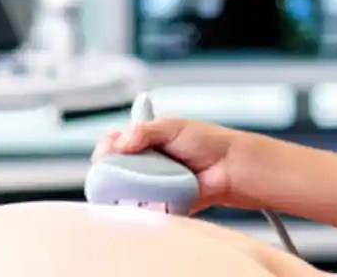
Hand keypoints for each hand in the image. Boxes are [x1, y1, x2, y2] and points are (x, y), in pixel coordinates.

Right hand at [91, 117, 267, 212]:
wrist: (230, 167)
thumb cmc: (204, 141)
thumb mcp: (172, 127)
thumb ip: (144, 132)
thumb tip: (121, 143)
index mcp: (142, 143)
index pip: (113, 145)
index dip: (106, 148)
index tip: (106, 150)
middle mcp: (143, 165)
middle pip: (114, 170)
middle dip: (108, 170)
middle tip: (111, 168)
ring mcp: (150, 186)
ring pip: (124, 192)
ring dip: (120, 191)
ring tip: (124, 187)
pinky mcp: (160, 205)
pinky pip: (142, 209)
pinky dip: (137, 208)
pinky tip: (135, 203)